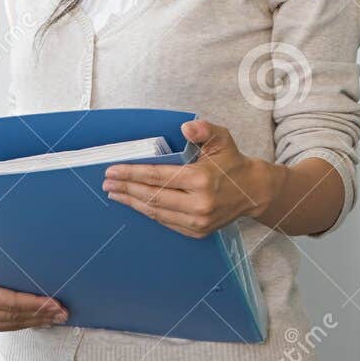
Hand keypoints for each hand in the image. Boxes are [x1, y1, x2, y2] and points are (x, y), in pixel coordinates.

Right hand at [0, 232, 68, 330]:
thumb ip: (5, 246)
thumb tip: (41, 240)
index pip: (11, 303)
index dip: (37, 305)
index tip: (57, 303)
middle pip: (11, 316)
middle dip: (40, 315)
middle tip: (62, 312)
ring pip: (6, 325)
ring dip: (33, 322)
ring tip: (54, 317)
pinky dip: (19, 323)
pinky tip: (35, 319)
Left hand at [102, 119, 276, 238]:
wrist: (253, 191)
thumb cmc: (232, 162)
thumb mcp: (222, 138)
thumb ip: (204, 130)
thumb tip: (185, 128)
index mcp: (201, 180)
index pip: (158, 177)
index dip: (133, 173)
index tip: (113, 170)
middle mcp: (198, 204)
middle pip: (152, 196)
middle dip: (126, 188)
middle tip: (107, 182)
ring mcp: (197, 222)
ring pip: (156, 212)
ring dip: (132, 202)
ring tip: (115, 193)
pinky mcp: (197, 232)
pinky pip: (166, 222)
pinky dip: (148, 211)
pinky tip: (136, 203)